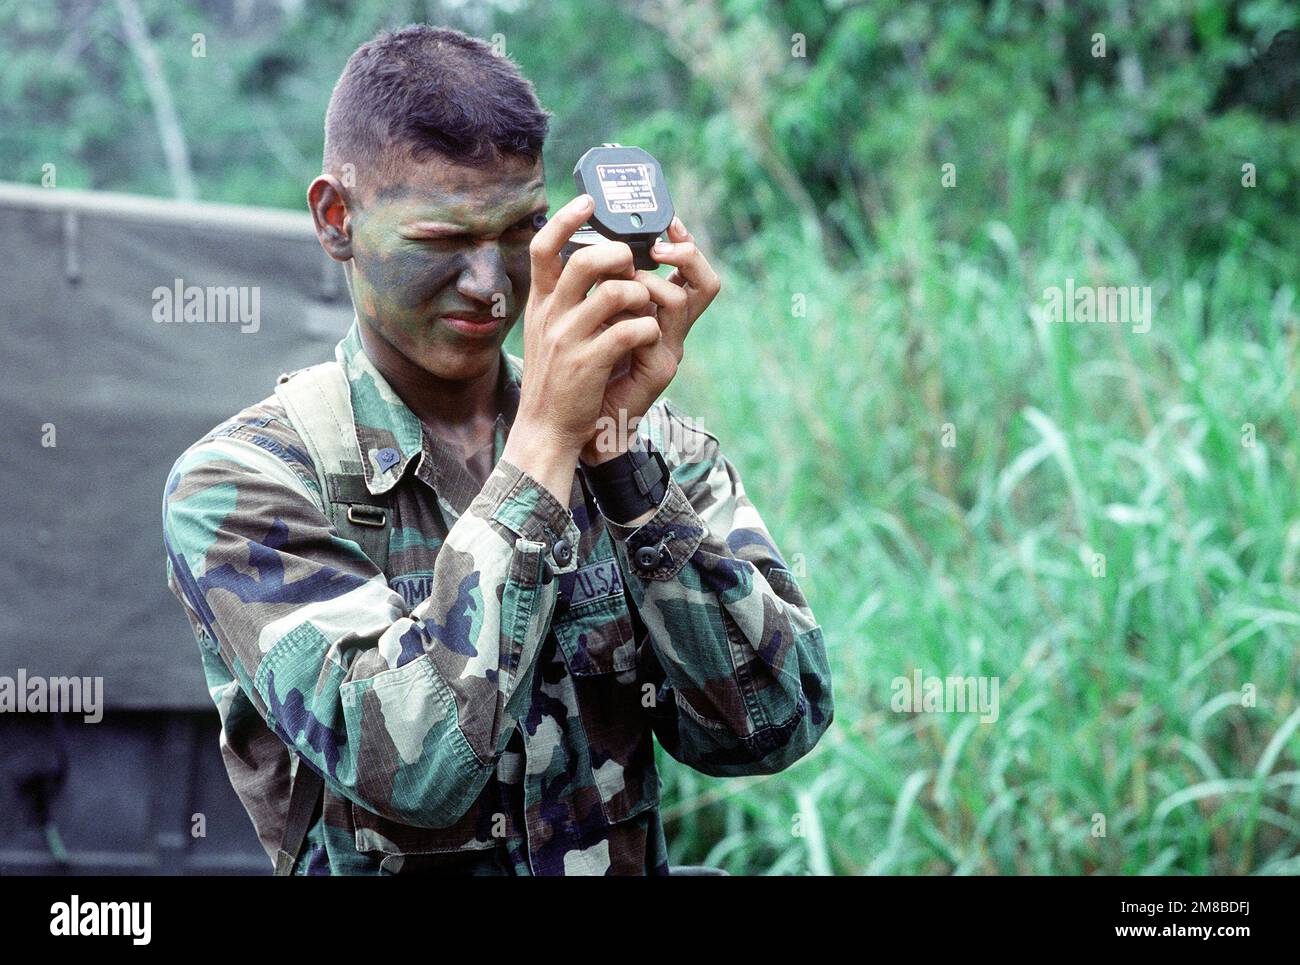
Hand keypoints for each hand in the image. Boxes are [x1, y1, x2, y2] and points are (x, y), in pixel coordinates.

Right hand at [502, 194, 662, 501]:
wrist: (544, 429)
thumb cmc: (556, 381)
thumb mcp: (548, 333)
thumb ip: (564, 301)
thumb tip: (592, 265)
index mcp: (542, 304)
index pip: (544, 248)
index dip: (566, 219)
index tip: (588, 201)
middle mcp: (552, 316)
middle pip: (586, 261)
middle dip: (619, 256)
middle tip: (633, 266)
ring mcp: (570, 339)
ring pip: (614, 292)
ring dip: (639, 295)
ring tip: (642, 309)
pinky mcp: (590, 364)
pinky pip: (631, 330)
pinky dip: (647, 329)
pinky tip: (646, 339)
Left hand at [580, 217, 721, 464]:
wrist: (573, 419)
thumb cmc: (580, 364)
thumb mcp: (591, 313)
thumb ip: (601, 282)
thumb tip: (591, 237)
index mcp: (658, 311)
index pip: (690, 271)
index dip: (686, 243)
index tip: (668, 221)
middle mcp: (671, 329)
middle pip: (705, 283)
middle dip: (684, 256)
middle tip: (655, 248)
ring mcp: (669, 350)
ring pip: (676, 301)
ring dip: (644, 284)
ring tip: (615, 285)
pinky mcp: (658, 371)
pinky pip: (651, 332)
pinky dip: (628, 316)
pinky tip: (605, 318)